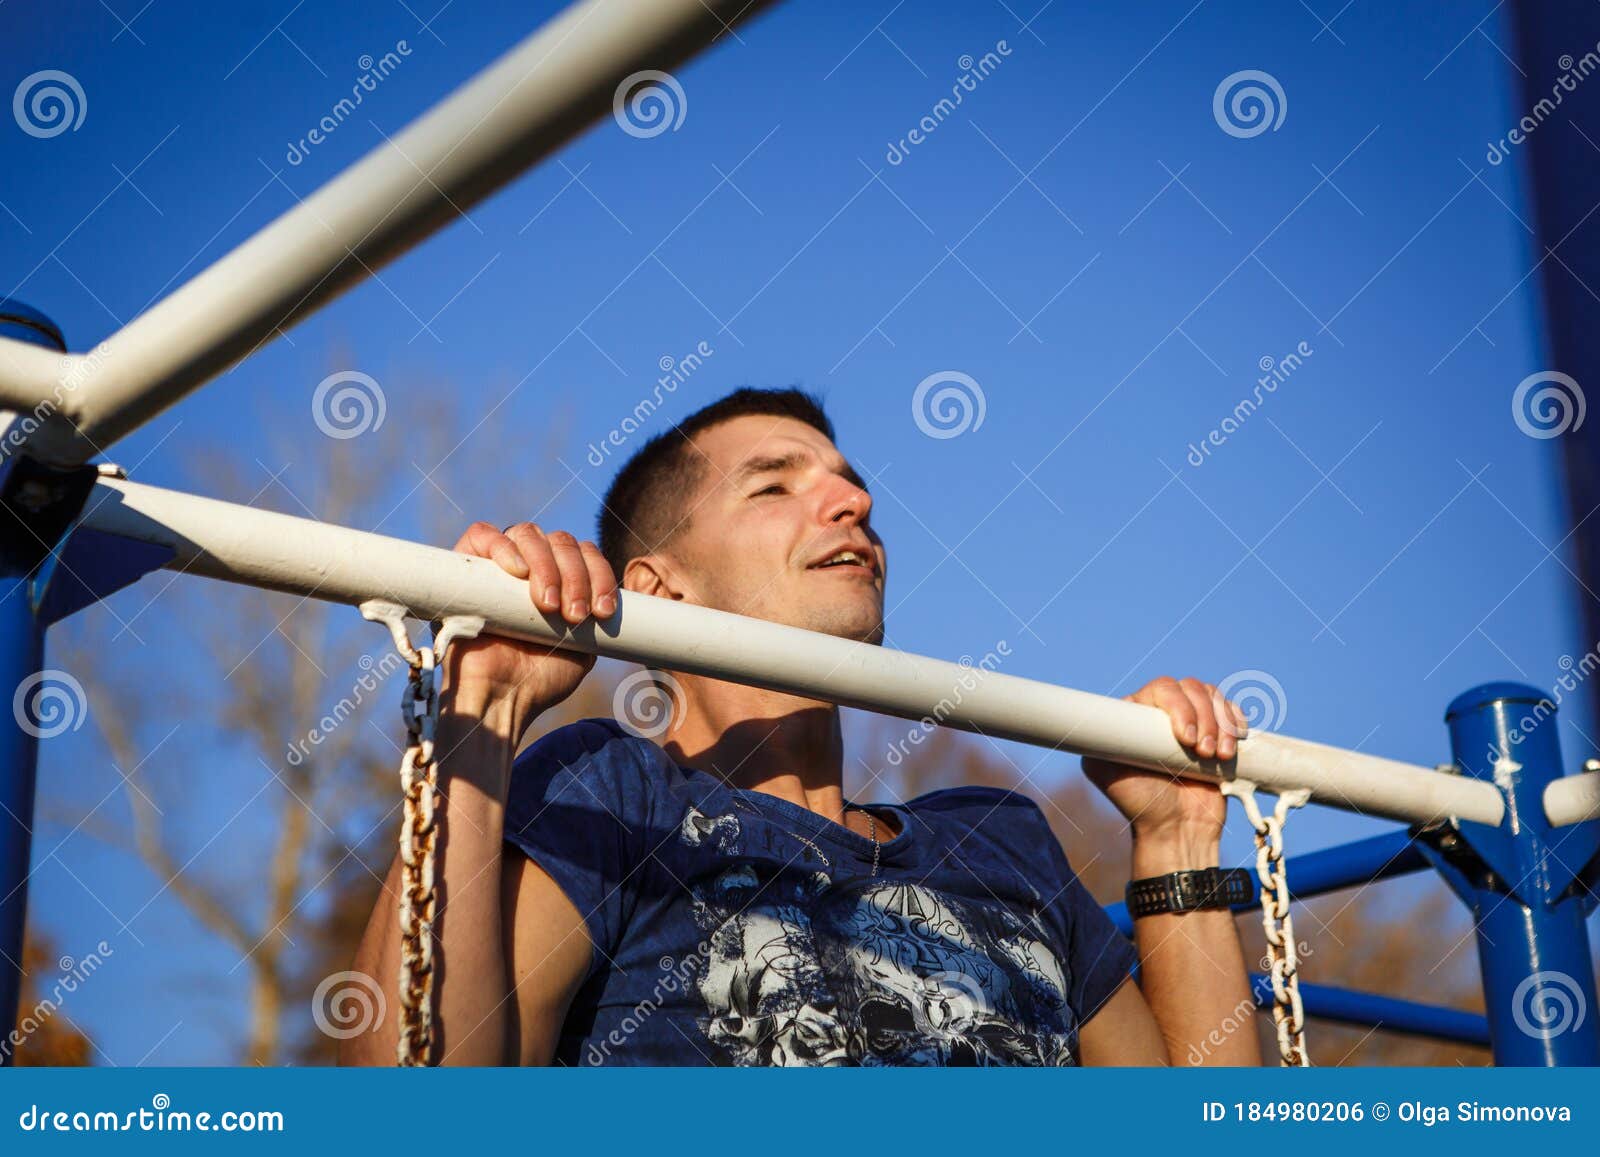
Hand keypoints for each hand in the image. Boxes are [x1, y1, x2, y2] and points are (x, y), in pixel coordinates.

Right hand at [438, 521, 617, 732]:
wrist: (500, 700)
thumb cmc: (539, 678)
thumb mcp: (584, 646)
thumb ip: (595, 614)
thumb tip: (608, 592)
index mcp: (558, 580)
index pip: (584, 552)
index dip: (600, 575)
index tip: (604, 612)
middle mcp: (528, 567)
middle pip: (560, 541)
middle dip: (576, 576)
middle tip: (575, 615)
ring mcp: (496, 565)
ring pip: (528, 534)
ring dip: (547, 567)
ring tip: (548, 607)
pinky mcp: (465, 567)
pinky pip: (483, 535)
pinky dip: (504, 547)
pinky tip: (517, 572)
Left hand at [1081, 676, 1246, 845]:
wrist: (1179, 830)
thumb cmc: (1140, 803)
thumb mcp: (1103, 769)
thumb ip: (1098, 738)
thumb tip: (1094, 716)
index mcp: (1136, 716)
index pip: (1161, 688)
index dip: (1178, 706)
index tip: (1185, 739)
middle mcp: (1163, 713)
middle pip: (1190, 688)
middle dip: (1202, 718)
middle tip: (1202, 752)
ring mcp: (1192, 721)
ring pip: (1212, 696)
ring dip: (1221, 724)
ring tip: (1218, 757)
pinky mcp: (1217, 733)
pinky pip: (1231, 710)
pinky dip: (1236, 723)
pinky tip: (1233, 745)